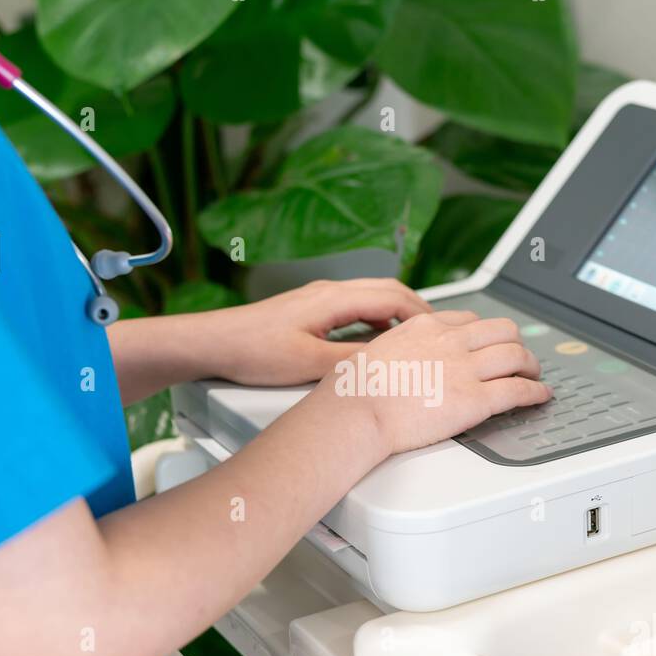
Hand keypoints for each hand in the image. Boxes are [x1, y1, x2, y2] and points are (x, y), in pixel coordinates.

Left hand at [202, 278, 433, 385]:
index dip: (422, 313)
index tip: (441, 330)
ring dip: (395, 313)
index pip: (393, 296)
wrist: (215, 343)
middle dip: (416, 309)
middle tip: (435, 332)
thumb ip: (352, 362)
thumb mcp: (309, 365)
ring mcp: (318, 298)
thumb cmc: (253, 350)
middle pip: (387, 290)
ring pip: (371, 296)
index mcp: (333, 299)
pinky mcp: (309, 309)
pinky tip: (374, 340)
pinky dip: (374, 319)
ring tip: (412, 338)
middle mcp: (328, 291)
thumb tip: (387, 364)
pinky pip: (354, 306)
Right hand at [305, 309, 551, 456]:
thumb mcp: (377, 350)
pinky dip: (535, 392)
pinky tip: (540, 395)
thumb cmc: (355, 389)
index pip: (470, 321)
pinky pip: (518, 390)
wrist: (356, 411)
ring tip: (533, 374)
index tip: (489, 343)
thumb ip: (400, 350)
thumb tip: (401, 360)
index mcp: (426, 326)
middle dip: (515, 343)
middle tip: (519, 357)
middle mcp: (451, 342)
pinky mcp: (475, 400)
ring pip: (516, 356)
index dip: (486, 334)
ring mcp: (466, 369)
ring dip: (531, 365)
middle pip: (502, 331)